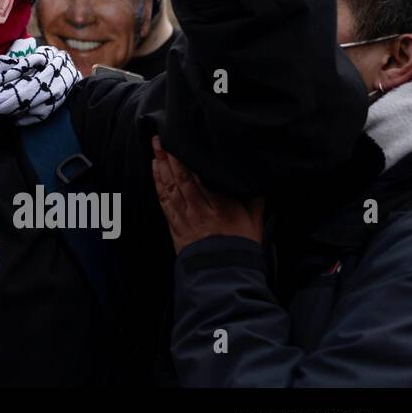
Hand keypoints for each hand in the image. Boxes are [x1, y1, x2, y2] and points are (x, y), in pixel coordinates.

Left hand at [152, 135, 263, 253]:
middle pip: (179, 177)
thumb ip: (254, 198)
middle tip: (159, 138)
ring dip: (160, 167)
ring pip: (168, 187)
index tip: (180, 142)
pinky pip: (163, 201)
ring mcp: (184, 217)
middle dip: (168, 156)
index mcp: (219, 205)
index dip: (185, 159)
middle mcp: (198, 209)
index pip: (197, 176)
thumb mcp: (255, 220)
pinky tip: (154, 171)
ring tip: (155, 149)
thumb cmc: (241, 246)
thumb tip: (257, 180)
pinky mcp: (175, 226)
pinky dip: (157, 184)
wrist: (224, 273)